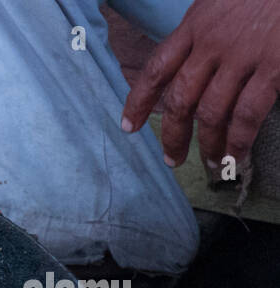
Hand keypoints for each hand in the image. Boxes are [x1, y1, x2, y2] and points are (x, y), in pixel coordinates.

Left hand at [121, 0, 279, 169]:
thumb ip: (206, 30)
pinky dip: (239, 139)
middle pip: (180, 99)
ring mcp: (243, 55)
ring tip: (211, 164)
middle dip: (173, 135)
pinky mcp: (273, 64)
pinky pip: (248, 112)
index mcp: (196, 24)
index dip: (140, 101)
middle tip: (172, 159)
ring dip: (209, 144)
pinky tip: (236, 155)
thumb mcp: (222, 1)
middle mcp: (212, 43)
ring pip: (211, 112)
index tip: (129, 126)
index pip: (157, 68)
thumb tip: (194, 63)